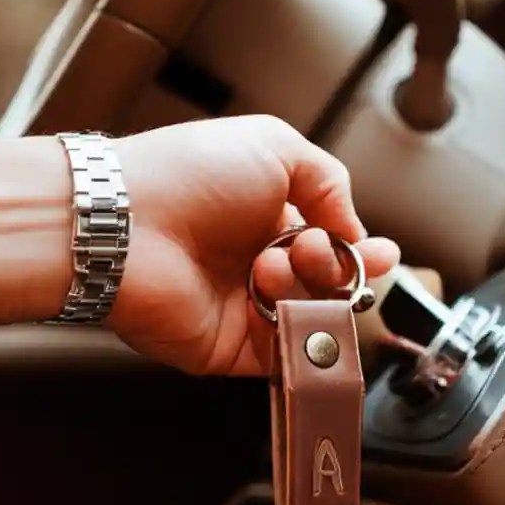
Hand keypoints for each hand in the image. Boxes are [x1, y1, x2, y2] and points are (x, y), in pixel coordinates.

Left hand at [107, 116, 398, 375]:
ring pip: (311, 320)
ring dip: (308, 293)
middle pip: (327, 287)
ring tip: (275, 264)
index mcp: (266, 217)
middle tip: (312, 250)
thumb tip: (354, 231)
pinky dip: (298, 338)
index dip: (359, 252)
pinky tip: (289, 307)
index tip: (380, 253)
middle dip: (336, 270)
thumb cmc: (187, 175)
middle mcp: (254, 264)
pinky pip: (282, 358)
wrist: (124, 222)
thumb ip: (330, 182)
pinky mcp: (227, 350)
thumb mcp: (276, 146)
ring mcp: (242, 309)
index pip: (329, 245)